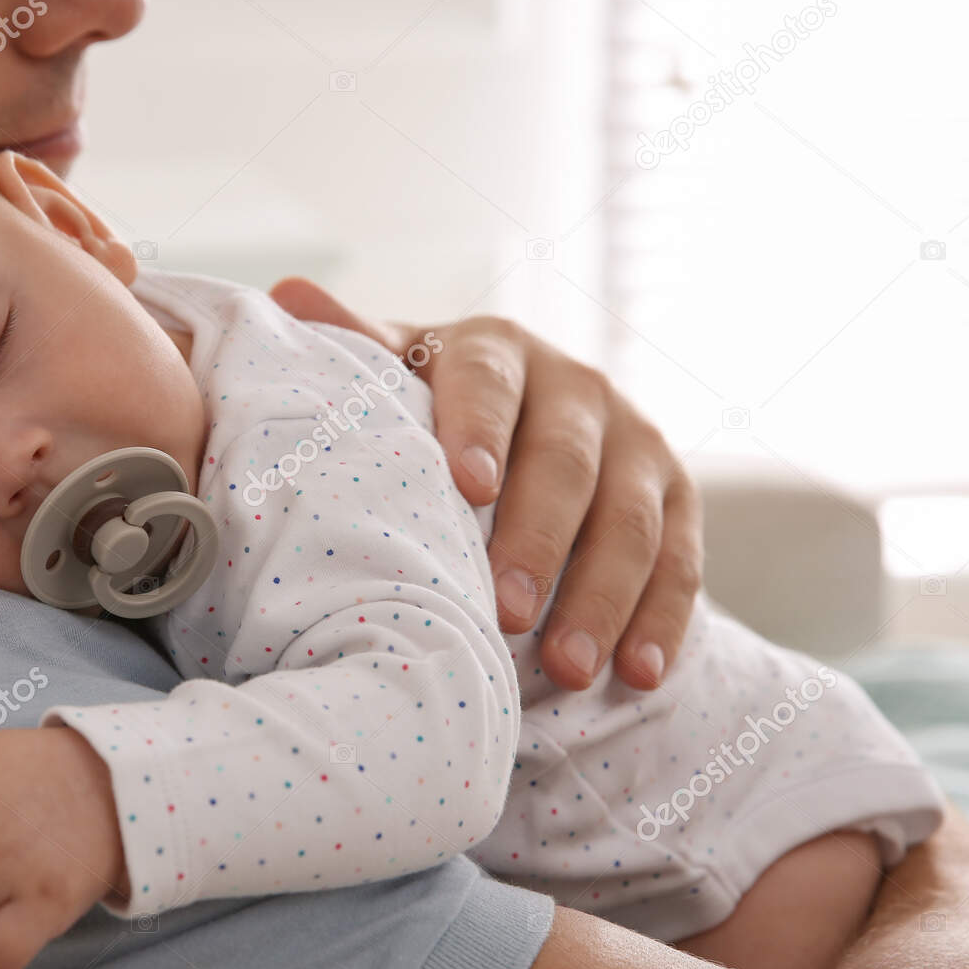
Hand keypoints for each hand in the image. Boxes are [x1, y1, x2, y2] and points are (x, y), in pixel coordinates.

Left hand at [269, 277, 701, 691]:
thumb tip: (288, 294)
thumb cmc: (429, 414)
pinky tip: (638, 674)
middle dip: (539, 541)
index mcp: (496, 352)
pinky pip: (680, 562)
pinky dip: (662, 620)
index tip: (469, 489)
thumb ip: (354, 351)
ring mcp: (636, 443)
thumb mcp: (393, 379)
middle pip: (567, 463)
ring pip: (631, 521)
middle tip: (505, 613)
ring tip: (566, 669)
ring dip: (602, 598)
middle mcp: (577, 388)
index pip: (490, 383)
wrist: (520, 428)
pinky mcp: (678, 499)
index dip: (481, 431)